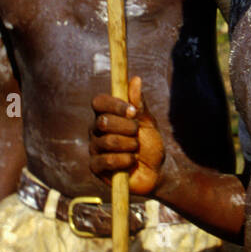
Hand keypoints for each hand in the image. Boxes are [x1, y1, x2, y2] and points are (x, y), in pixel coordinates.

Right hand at [90, 76, 164, 196]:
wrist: (156, 171)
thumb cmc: (150, 144)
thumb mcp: (148, 122)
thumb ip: (139, 104)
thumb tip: (135, 79)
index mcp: (106, 115)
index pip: (99, 102)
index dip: (115, 104)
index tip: (133, 112)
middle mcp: (96, 130)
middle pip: (104, 121)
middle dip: (128, 128)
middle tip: (137, 134)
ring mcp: (94, 148)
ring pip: (108, 141)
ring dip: (130, 145)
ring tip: (135, 150)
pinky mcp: (95, 167)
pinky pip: (106, 160)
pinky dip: (125, 160)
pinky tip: (131, 162)